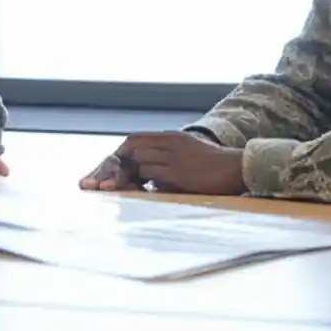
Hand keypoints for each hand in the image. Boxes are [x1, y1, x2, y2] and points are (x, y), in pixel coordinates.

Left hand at [80, 131, 244, 194]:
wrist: (239, 168)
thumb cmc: (214, 168)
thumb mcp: (187, 157)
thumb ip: (165, 163)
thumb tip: (145, 180)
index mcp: (170, 138)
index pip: (133, 142)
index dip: (115, 158)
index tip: (100, 175)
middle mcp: (169, 143)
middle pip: (129, 148)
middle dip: (108, 166)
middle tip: (91, 184)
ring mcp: (174, 156)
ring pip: (136, 161)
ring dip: (119, 176)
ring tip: (104, 189)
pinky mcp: (180, 173)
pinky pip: (150, 175)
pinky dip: (136, 183)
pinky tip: (127, 192)